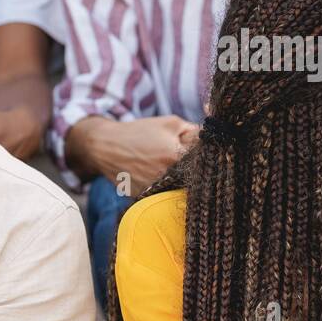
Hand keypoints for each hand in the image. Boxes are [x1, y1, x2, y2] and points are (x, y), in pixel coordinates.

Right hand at [69, 115, 197, 193]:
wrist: (106, 146)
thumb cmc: (140, 132)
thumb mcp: (171, 123)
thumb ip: (196, 131)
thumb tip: (215, 140)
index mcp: (176, 155)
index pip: (206, 160)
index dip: (207, 155)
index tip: (204, 152)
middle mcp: (167, 176)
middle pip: (195, 177)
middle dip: (194, 169)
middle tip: (183, 160)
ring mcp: (155, 189)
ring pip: (180, 189)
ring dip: (181, 180)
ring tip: (165, 168)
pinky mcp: (145, 198)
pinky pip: (164, 195)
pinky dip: (165, 187)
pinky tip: (154, 176)